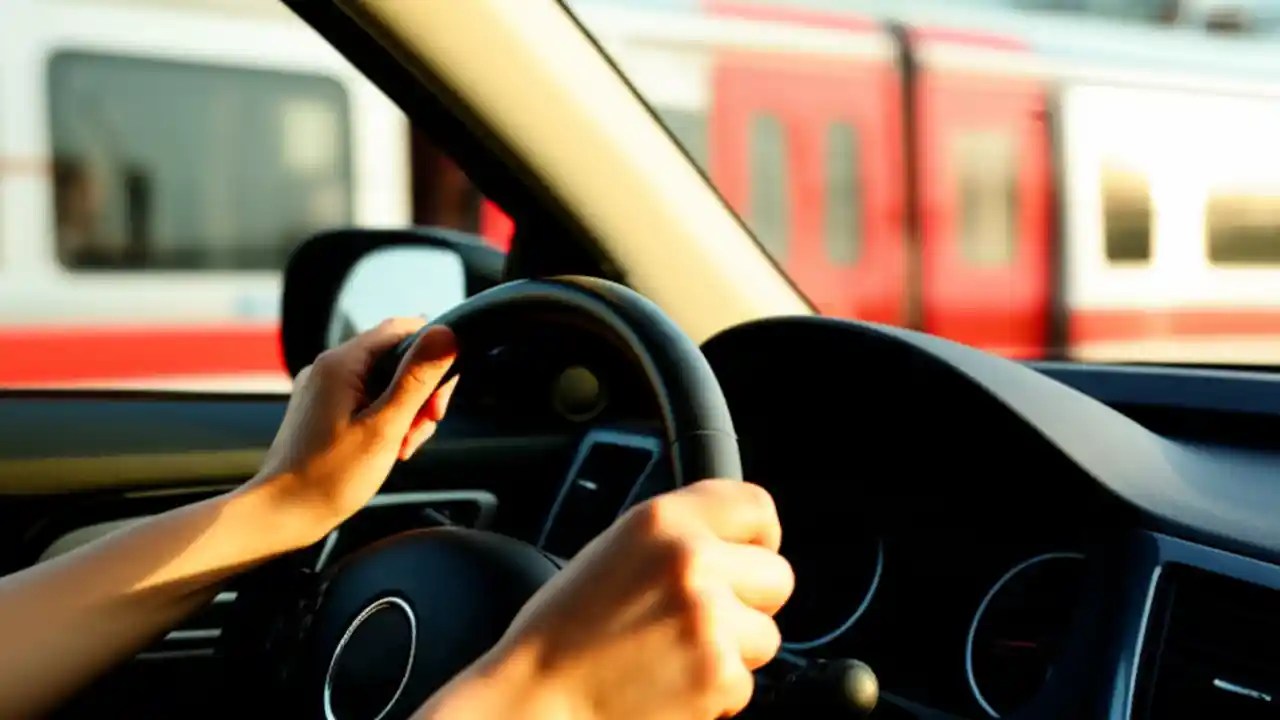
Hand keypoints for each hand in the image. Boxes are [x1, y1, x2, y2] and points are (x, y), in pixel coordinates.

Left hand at [246, 318, 458, 543]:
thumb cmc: (330, 477)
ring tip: (401, 447)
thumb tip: (446, 334)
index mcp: (341, 363)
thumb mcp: (385, 427)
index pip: (402, 329)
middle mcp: (329, 368)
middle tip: (423, 428)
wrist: (282, 514)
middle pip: (395, 358)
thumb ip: (417, 379)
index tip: (441, 393)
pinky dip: (386, 421)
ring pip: (384, 383)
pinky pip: (367, 402)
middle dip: (420, 392)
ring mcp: (324, 390)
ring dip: (405, 411)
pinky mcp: (323, 411)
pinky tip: (387, 449)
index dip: (432, 355)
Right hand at [440, 480, 793, 719]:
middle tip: (701, 622)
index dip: (757, 539)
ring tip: (673, 658)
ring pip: (766, 635)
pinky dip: (716, 695)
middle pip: (776, 576)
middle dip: (749, 604)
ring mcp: (708, 617)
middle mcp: (691, 559)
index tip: (747, 558)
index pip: (755, 507)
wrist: (538, 701)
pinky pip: (746, 684)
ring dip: (732, 653)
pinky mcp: (718, 673)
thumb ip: (675, 539)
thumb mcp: (613, 552)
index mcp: (662, 519)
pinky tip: (669, 688)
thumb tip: (729, 543)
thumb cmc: (562, 635)